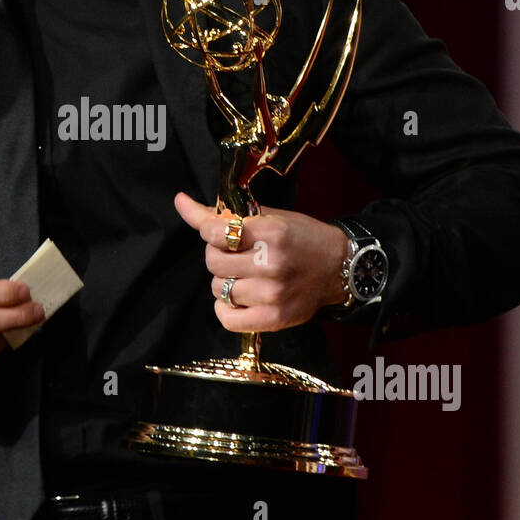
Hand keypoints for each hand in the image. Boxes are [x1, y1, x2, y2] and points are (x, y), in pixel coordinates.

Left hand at [173, 191, 350, 332]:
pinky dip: (226, 309)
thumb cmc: (301, 238)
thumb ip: (224, 215)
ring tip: (244, 275)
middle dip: (218, 256)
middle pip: (213, 262)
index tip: (218, 233)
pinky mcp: (274, 318)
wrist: (339, 268)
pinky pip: (227, 318)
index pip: (214, 233)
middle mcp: (270, 263)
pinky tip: (238, 298)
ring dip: (224, 282)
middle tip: (235, 255)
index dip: (209, 232)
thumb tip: (181, 201)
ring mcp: (272, 294)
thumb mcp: (268, 217)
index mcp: (270, 233)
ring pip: (218, 289)